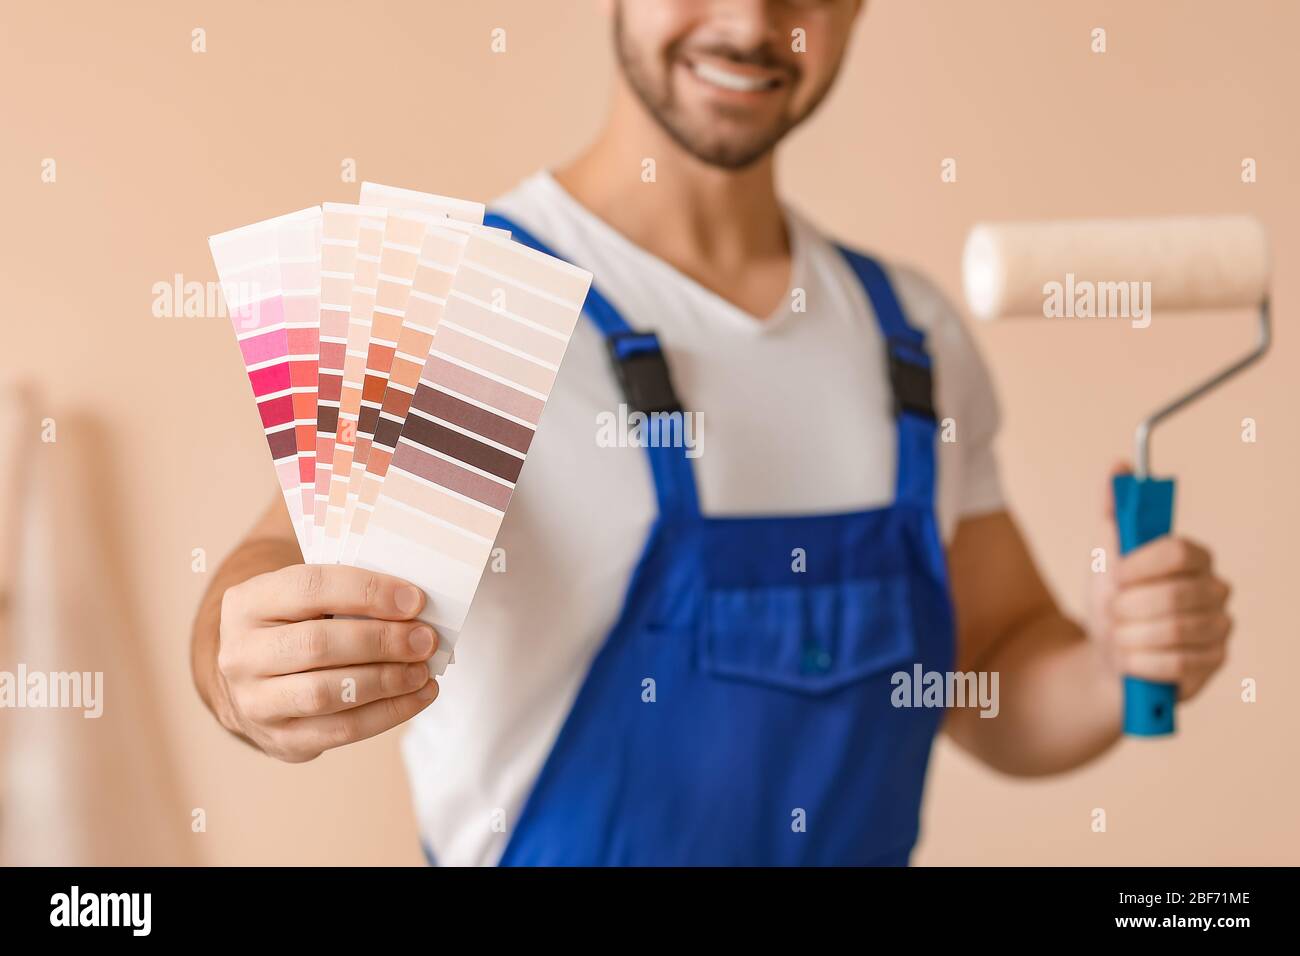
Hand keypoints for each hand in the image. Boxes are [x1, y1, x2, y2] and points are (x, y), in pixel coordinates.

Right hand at [215, 564, 439, 761]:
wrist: (256, 680)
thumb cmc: (296, 627)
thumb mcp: (305, 599)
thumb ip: (350, 594)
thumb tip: (413, 606)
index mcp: (248, 603)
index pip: (310, 587)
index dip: (367, 592)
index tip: (415, 600)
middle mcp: (241, 653)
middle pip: (317, 645)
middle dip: (382, 641)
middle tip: (425, 639)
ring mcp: (254, 702)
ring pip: (325, 693)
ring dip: (386, 681)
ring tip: (422, 670)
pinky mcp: (280, 739)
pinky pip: (341, 730)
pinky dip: (388, 712)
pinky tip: (418, 695)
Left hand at [1087, 486, 1232, 701]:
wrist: (1106, 658)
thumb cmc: (1111, 603)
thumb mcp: (1103, 556)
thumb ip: (1112, 511)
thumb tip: (1117, 466)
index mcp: (1192, 558)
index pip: (1178, 551)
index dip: (1140, 565)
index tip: (1114, 575)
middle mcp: (1214, 590)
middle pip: (1175, 594)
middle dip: (1130, 606)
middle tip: (1113, 611)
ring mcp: (1218, 628)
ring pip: (1174, 630)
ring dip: (1131, 635)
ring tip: (1120, 635)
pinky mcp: (1213, 663)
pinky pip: (1177, 663)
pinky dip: (1141, 662)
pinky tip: (1130, 658)